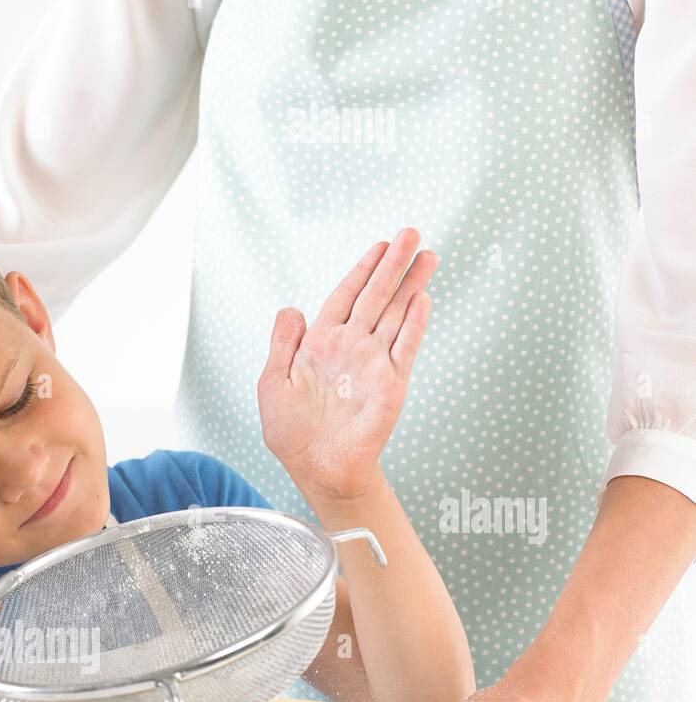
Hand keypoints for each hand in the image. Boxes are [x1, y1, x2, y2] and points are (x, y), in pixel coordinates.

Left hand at [257, 228, 437, 503]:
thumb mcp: (273, 384)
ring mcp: (373, 363)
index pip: (345, 296)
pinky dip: (414, 323)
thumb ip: (282, 345)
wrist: (317, 467)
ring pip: (395, 314)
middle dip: (393, 265)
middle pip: (375, 296)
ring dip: (411, 285)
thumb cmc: (292, 434)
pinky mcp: (391, 383)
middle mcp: (350, 348)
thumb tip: (290, 309)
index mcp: (320, 345)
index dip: (362, 270)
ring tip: (427, 256)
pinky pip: (405, 346)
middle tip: (410, 234)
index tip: (379, 246)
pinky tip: (423, 299)